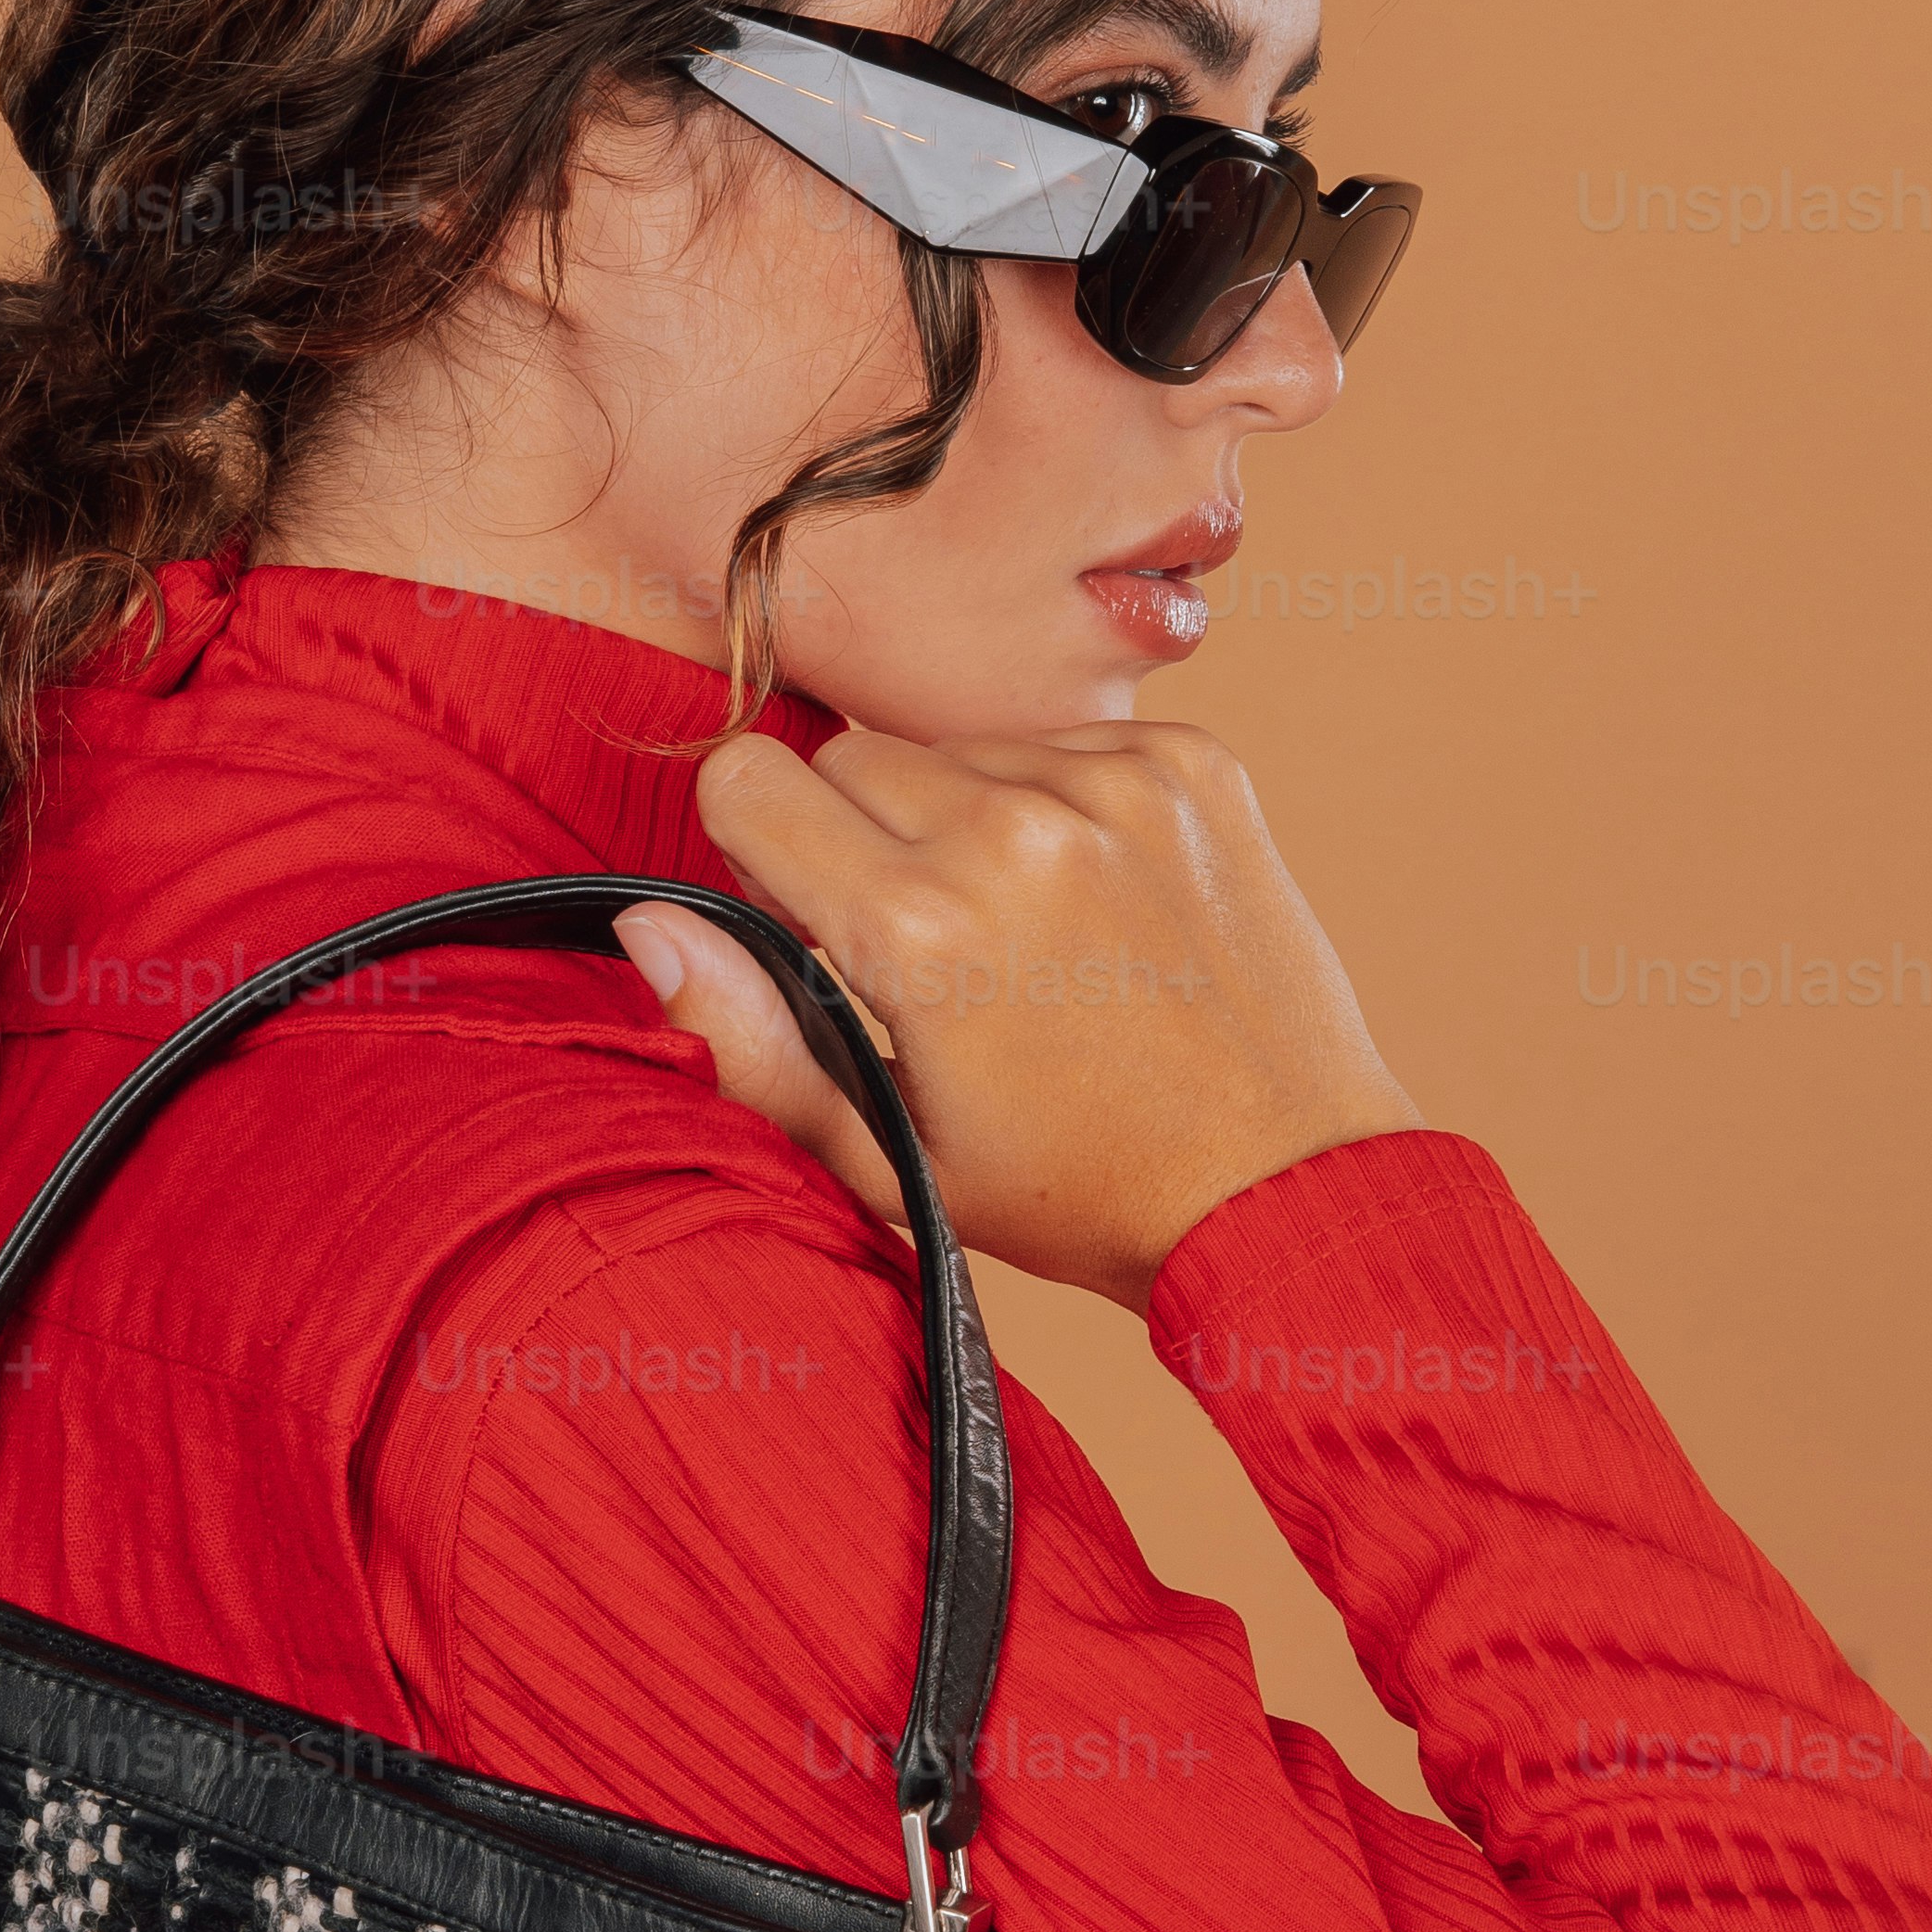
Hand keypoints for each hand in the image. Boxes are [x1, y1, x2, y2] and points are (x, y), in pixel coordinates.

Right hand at [611, 723, 1425, 1310]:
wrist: (1287, 1189)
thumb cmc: (1079, 1191)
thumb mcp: (887, 1155)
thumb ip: (747, 1038)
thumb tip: (645, 924)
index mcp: (918, 927)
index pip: (749, 782)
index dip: (762, 852)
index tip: (817, 921)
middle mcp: (1014, 829)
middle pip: (852, 755)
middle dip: (863, 834)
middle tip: (933, 947)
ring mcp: (1116, 784)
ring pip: (962, 746)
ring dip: (966, 816)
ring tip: (1030, 934)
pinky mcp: (1194, 765)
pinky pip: (1067, 741)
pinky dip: (1064, 804)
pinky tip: (1101, 905)